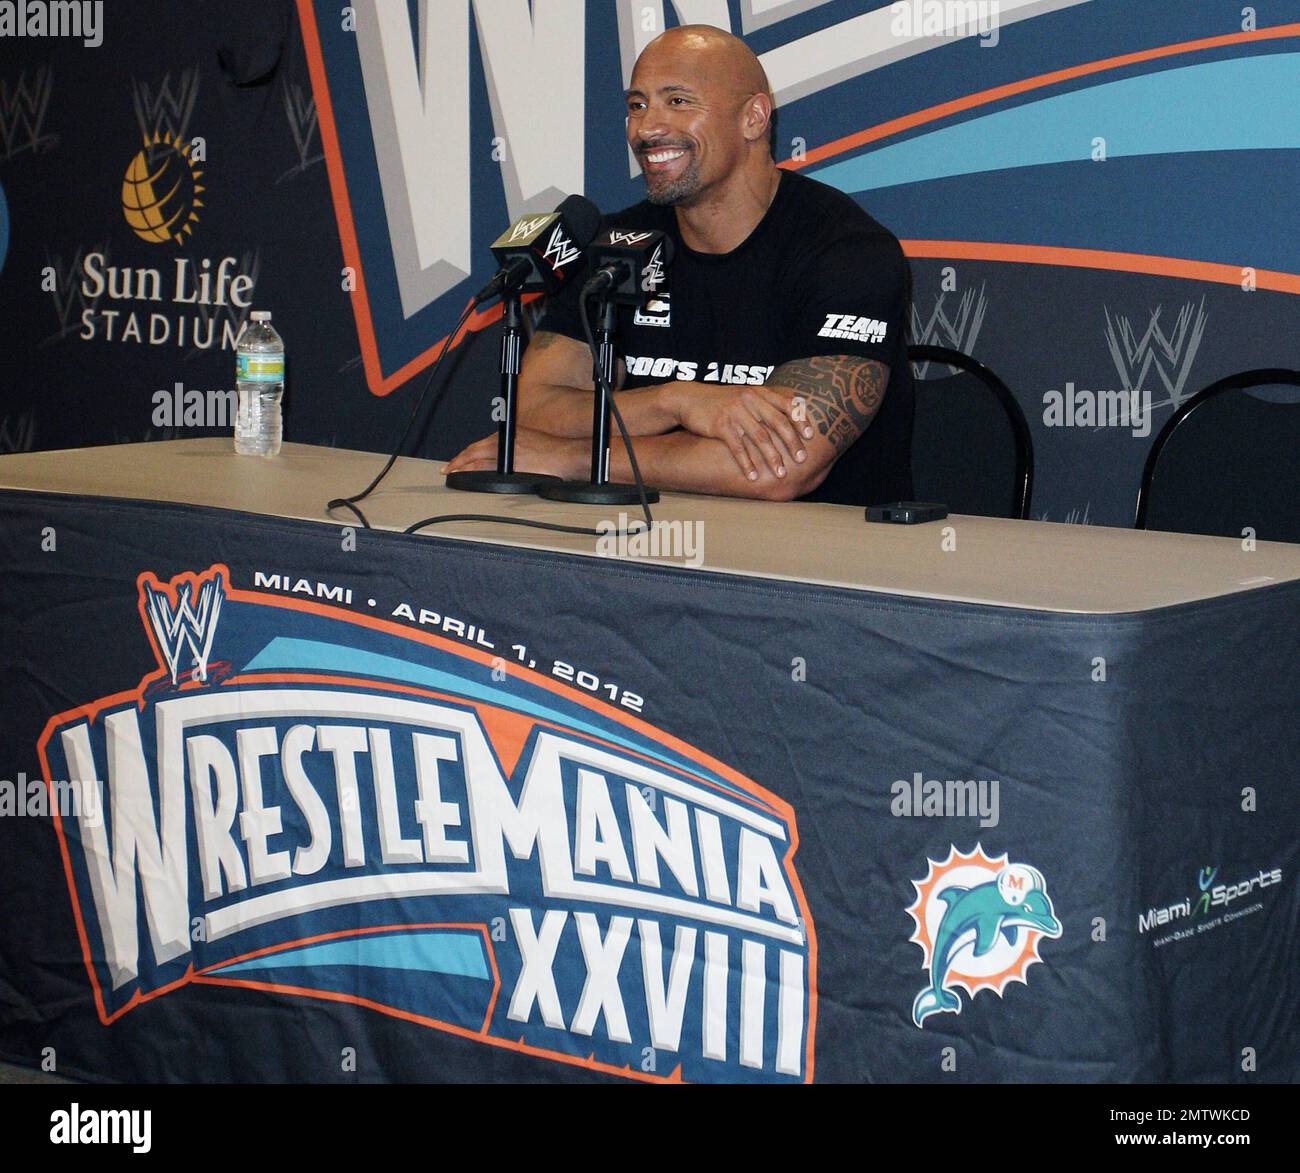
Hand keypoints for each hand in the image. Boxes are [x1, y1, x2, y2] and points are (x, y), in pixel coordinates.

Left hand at [442, 428, 584, 480]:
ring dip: (462, 466)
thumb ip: (513, 449)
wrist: (567, 456)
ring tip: (452, 474)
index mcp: (509, 436)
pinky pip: (487, 469)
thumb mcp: (530, 442)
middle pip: (475, 450)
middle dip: (459, 460)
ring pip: (477, 458)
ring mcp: (508, 453)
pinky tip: (468, 478)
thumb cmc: (554, 452)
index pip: (482, 444)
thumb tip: (504, 460)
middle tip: (448, 469)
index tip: (459, 460)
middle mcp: (506, 442)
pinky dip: (474, 473)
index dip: (467, 453)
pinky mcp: (512, 465)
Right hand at [668, 383, 814, 481]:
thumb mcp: (744, 395)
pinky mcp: (721, 425)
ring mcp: (735, 413)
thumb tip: (792, 409)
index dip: (800, 420)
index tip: (810, 436)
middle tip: (802, 460)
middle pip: (777, 423)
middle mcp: (749, 400)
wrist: (689, 399)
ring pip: (760, 438)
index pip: (786, 404)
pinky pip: (738, 447)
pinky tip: (754, 477)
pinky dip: (747, 464)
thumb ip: (765, 401)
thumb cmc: (720, 401)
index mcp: (758, 393)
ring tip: (781, 474)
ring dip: (772, 458)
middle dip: (791, 443)